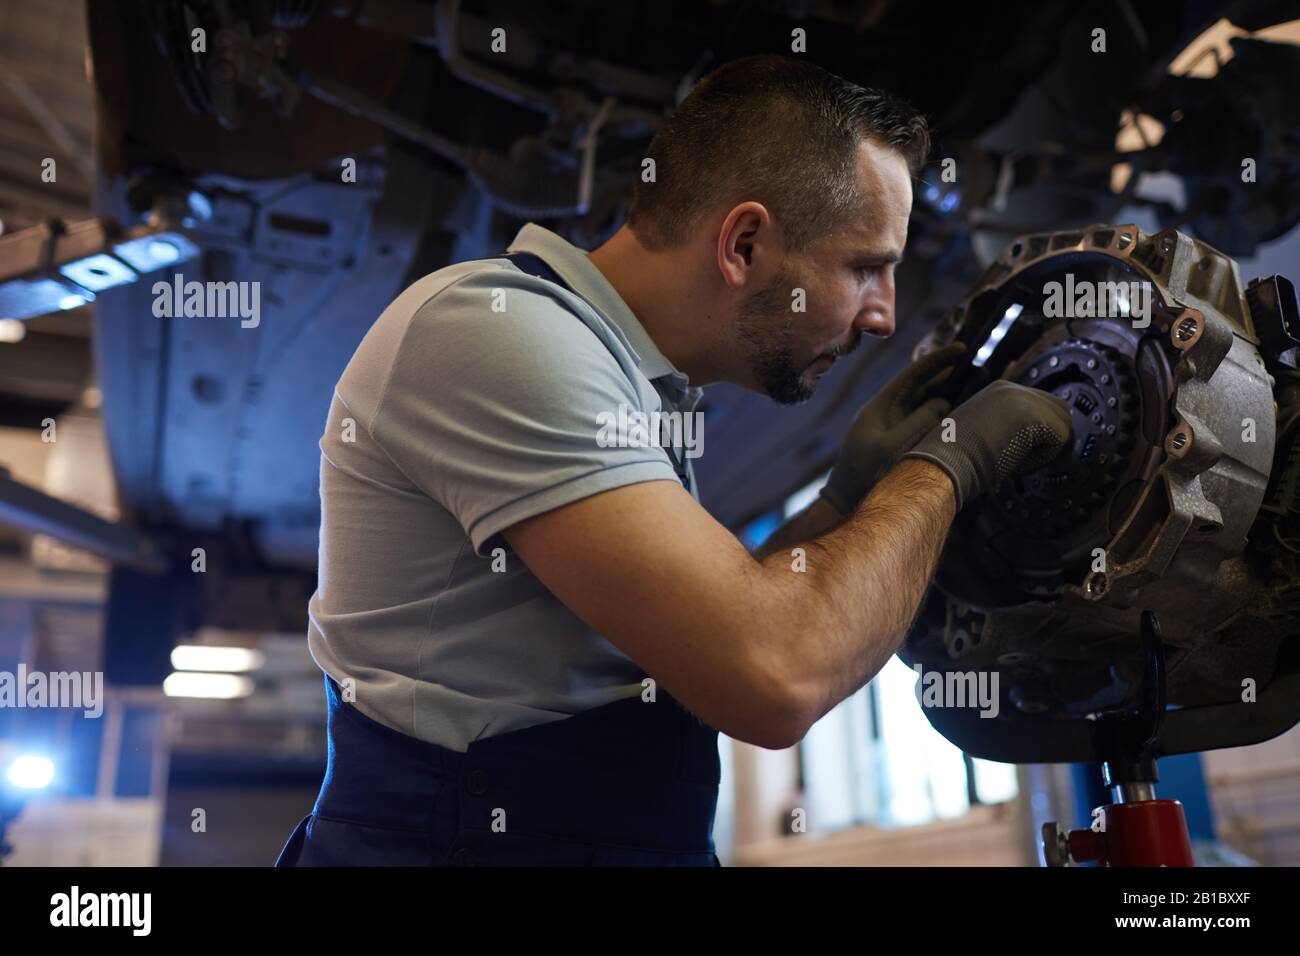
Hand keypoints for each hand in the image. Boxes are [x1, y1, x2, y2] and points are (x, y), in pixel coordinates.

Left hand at [820, 342, 967, 514]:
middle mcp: (887, 412)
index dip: (937, 361)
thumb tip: (944, 402)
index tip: (962, 349)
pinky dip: (942, 418)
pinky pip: (924, 424)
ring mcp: (893, 428)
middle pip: (921, 387)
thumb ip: (919, 423)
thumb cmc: (863, 475)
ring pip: (925, 405)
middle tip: (977, 368)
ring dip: (947, 396)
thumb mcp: (892, 447)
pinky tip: (959, 416)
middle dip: (947, 377)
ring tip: (974, 388)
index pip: (913, 375)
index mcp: (881, 406)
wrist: (845, 502)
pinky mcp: (899, 443)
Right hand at [901, 379, 1072, 512]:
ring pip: (1063, 425)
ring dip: (1048, 447)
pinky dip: (1043, 458)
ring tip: (1018, 461)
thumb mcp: (980, 434)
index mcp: (998, 390)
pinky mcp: (1034, 416)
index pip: (1041, 405)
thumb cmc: (954, 460)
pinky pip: (1059, 441)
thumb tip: (1033, 442)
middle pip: (1060, 409)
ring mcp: (1024, 400)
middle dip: (1053, 436)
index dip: (1041, 431)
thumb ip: (1005, 428)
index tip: (1028, 452)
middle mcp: (1012, 389)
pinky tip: (1016, 463)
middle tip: (1033, 460)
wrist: (943, 464)